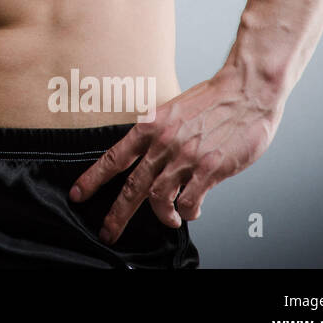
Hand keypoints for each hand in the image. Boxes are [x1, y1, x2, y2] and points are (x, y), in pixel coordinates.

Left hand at [67, 66, 284, 243]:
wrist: (246, 90)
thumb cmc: (212, 101)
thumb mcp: (172, 111)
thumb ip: (157, 136)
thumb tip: (146, 162)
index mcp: (150, 126)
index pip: (113, 158)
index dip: (92, 179)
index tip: (77, 195)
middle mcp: (163, 143)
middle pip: (131, 186)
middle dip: (116, 214)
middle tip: (108, 232)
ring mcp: (185, 157)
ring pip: (158, 198)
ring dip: (161, 216)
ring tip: (168, 219)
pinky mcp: (209, 169)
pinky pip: (188, 203)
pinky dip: (186, 213)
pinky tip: (190, 211)